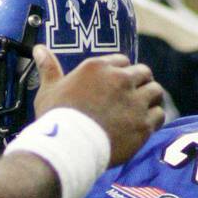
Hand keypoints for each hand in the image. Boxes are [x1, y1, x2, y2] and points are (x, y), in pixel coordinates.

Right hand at [34, 45, 164, 164]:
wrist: (67, 149)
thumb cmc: (55, 119)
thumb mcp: (48, 90)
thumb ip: (49, 68)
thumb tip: (38, 48)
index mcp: (98, 68)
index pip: (123, 61)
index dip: (121, 74)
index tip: (116, 87)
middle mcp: (120, 80)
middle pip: (144, 73)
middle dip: (140, 83)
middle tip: (131, 98)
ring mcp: (134, 102)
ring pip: (155, 92)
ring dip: (150, 99)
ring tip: (141, 111)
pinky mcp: (143, 124)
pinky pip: (159, 115)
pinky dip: (153, 119)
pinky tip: (143, 126)